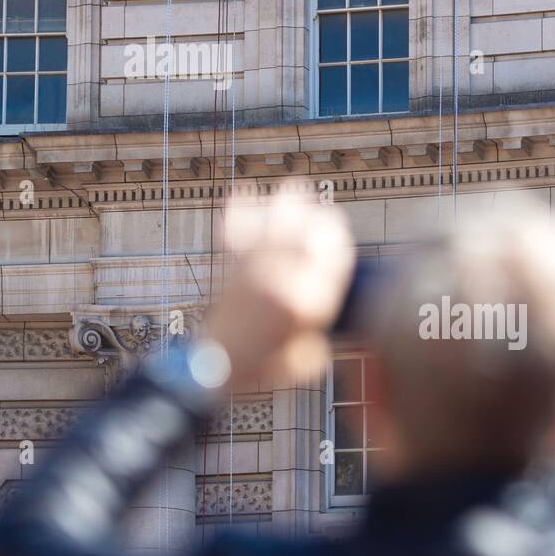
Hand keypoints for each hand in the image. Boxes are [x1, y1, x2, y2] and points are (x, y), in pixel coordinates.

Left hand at [204, 191, 354, 389]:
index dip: (339, 240)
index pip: (334, 255)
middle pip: (309, 230)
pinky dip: (240, 212)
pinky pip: (238, 230)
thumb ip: (322, 337)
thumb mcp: (309, 360)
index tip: (339, 232)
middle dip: (319, 216)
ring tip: (293, 188)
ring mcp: (256, 266)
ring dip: (287, 204)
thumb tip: (326, 320)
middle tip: (324, 210)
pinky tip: (242, 194)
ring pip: (277, 222)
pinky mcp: (232, 265)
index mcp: (309, 299)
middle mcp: (284, 275)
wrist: (215, 365)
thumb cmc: (264, 367)